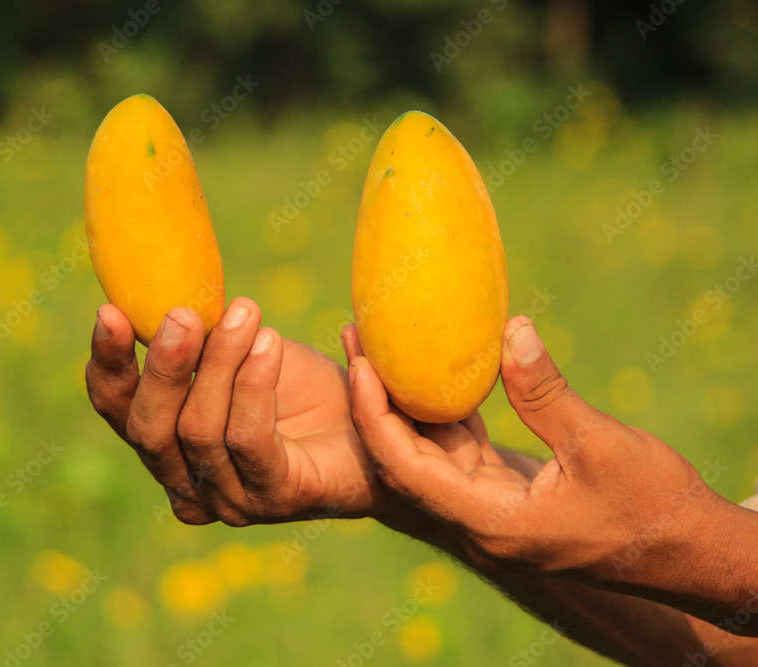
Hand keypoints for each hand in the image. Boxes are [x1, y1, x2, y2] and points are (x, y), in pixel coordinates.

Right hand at [85, 297, 396, 525]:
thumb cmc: (301, 387)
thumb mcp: (236, 352)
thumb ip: (194, 339)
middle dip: (163, 367)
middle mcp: (187, 482)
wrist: (376, 422)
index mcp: (165, 445)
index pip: (116, 409)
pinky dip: (253, 386)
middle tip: (183, 314)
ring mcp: (230, 499)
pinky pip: (248, 440)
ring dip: (221, 363)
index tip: (110, 311)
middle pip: (148, 428)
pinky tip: (270, 344)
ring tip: (247, 313)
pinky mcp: (277, 498)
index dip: (107, 363)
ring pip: (199, 430)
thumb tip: (157, 293)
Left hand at [348, 316, 755, 628]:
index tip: (361, 362)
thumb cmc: (651, 507)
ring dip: (403, 404)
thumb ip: (547, 394)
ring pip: (428, 453)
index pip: (406, 469)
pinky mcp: (504, 491)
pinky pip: (458, 450)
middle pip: (403, 460)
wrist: (684, 550)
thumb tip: (510, 329)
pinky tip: (429, 369)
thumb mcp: (601, 447)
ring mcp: (488, 506)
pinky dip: (442, 412)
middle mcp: (476, 519)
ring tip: (379, 345)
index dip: (375, 416)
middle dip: (373, 402)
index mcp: (488, 521)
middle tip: (356, 340)